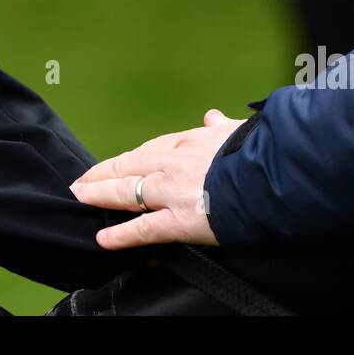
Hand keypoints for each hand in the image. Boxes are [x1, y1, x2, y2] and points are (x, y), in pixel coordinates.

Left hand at [68, 108, 245, 248]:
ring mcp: (172, 190)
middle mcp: (173, 161)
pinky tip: (104, 238)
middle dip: (103, 174)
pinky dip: (122, 234)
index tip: (116, 164)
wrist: (272, 172)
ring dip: (100, 195)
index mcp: (190, 140)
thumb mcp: (239, 129)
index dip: (130, 159)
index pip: (151, 149)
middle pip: (128, 166)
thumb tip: (214, 116)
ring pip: (126, 191)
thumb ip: (222, 126)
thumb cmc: (260, 150)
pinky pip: (143, 228)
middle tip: (81, 181)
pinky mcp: (179, 219)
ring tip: (81, 198)